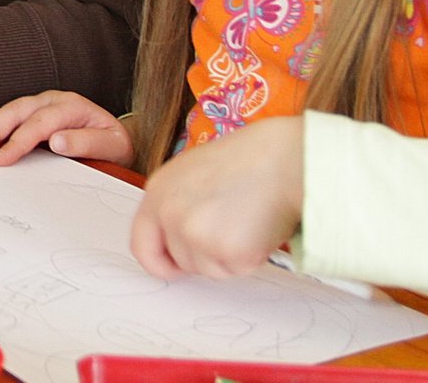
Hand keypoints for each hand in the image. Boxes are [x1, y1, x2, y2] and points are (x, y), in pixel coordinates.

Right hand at [0, 90, 131, 166]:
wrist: (117, 139)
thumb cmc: (114, 144)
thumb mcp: (112, 146)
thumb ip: (88, 143)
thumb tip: (57, 141)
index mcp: (73, 106)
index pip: (41, 122)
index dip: (19, 140)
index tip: (3, 158)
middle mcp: (54, 100)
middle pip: (19, 110)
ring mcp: (42, 104)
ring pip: (11, 110)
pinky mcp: (34, 114)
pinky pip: (11, 117)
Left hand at [130, 115, 301, 279]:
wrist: (285, 158)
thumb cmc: (248, 159)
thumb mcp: (193, 172)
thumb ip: (176, 204)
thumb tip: (174, 240)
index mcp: (157, 192)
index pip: (141, 246)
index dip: (160, 261)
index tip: (175, 265)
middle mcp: (171, 215)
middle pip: (180, 261)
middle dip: (205, 255)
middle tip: (231, 226)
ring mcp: (197, 235)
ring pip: (208, 269)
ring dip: (228, 256)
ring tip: (246, 219)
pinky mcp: (227, 252)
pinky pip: (236, 270)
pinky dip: (250, 258)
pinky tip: (259, 227)